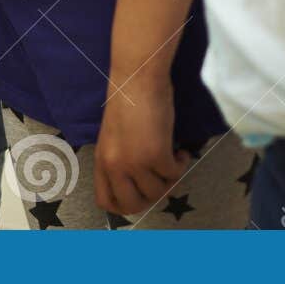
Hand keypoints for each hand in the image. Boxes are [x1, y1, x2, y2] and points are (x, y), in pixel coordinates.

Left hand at [95, 78, 187, 216]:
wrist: (137, 78)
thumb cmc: (128, 100)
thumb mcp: (115, 136)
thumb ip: (120, 159)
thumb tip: (138, 183)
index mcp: (101, 160)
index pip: (106, 201)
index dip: (126, 204)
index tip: (141, 193)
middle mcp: (114, 166)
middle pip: (132, 205)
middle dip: (151, 197)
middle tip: (161, 180)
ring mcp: (134, 163)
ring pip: (158, 191)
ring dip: (170, 178)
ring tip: (172, 157)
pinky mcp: (156, 156)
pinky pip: (174, 175)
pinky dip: (182, 164)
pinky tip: (181, 150)